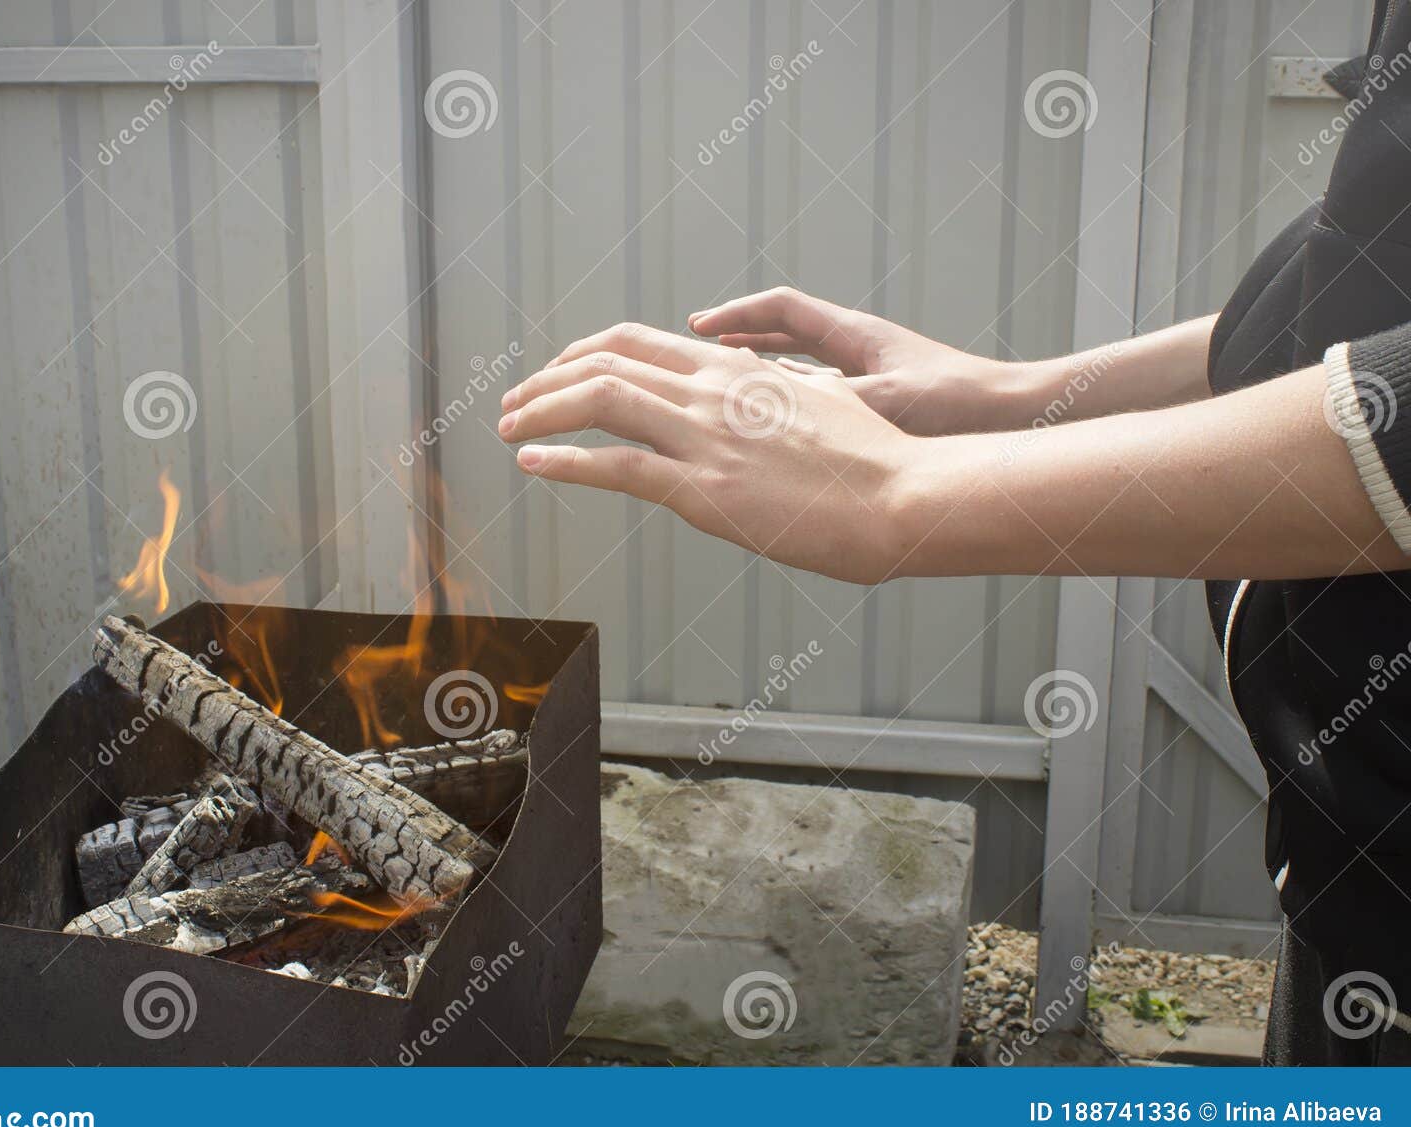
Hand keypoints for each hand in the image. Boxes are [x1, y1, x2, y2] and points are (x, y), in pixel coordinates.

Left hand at [497, 322, 914, 582]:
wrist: (908, 496)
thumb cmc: (878, 460)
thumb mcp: (828, 400)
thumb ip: (787, 388)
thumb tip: (776, 383)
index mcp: (736, 370)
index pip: (634, 342)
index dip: (579, 355)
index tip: (554, 375)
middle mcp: (712, 391)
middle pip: (601, 363)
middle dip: (543, 382)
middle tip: (512, 405)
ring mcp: (707, 438)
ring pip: (597, 400)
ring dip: (538, 413)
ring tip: (506, 430)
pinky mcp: (707, 490)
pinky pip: (616, 466)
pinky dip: (563, 463)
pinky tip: (531, 465)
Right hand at [688, 286, 1024, 434]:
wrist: (1013, 414)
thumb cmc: (960, 402)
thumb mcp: (891, 400)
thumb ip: (836, 401)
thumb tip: (783, 404)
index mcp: (854, 335)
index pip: (781, 310)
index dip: (735, 316)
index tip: (697, 329)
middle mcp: (857, 347)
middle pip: (783, 331)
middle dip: (737, 338)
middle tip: (694, 350)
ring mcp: (868, 371)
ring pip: (799, 363)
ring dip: (760, 368)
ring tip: (721, 383)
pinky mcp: (879, 399)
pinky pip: (820, 393)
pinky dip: (791, 399)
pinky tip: (776, 424)